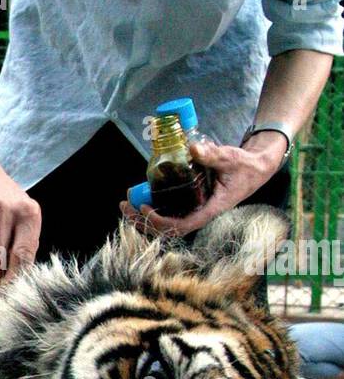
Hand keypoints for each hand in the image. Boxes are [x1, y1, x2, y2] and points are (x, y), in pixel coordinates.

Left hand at [119, 137, 285, 238]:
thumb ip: (212, 154)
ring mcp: (196, 212)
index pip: (182, 225)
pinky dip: (152, 212)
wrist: (254, 170)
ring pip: (165, 225)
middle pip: (167, 230)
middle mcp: (201, 215)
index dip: (161, 221)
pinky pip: (169, 216)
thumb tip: (192, 147)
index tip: (145, 208)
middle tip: (124, 206)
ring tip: (125, 206)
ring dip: (143, 219)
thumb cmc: (243, 165)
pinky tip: (138, 202)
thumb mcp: (229, 158)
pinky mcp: (192, 206)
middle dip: (143, 222)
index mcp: (211, 209)